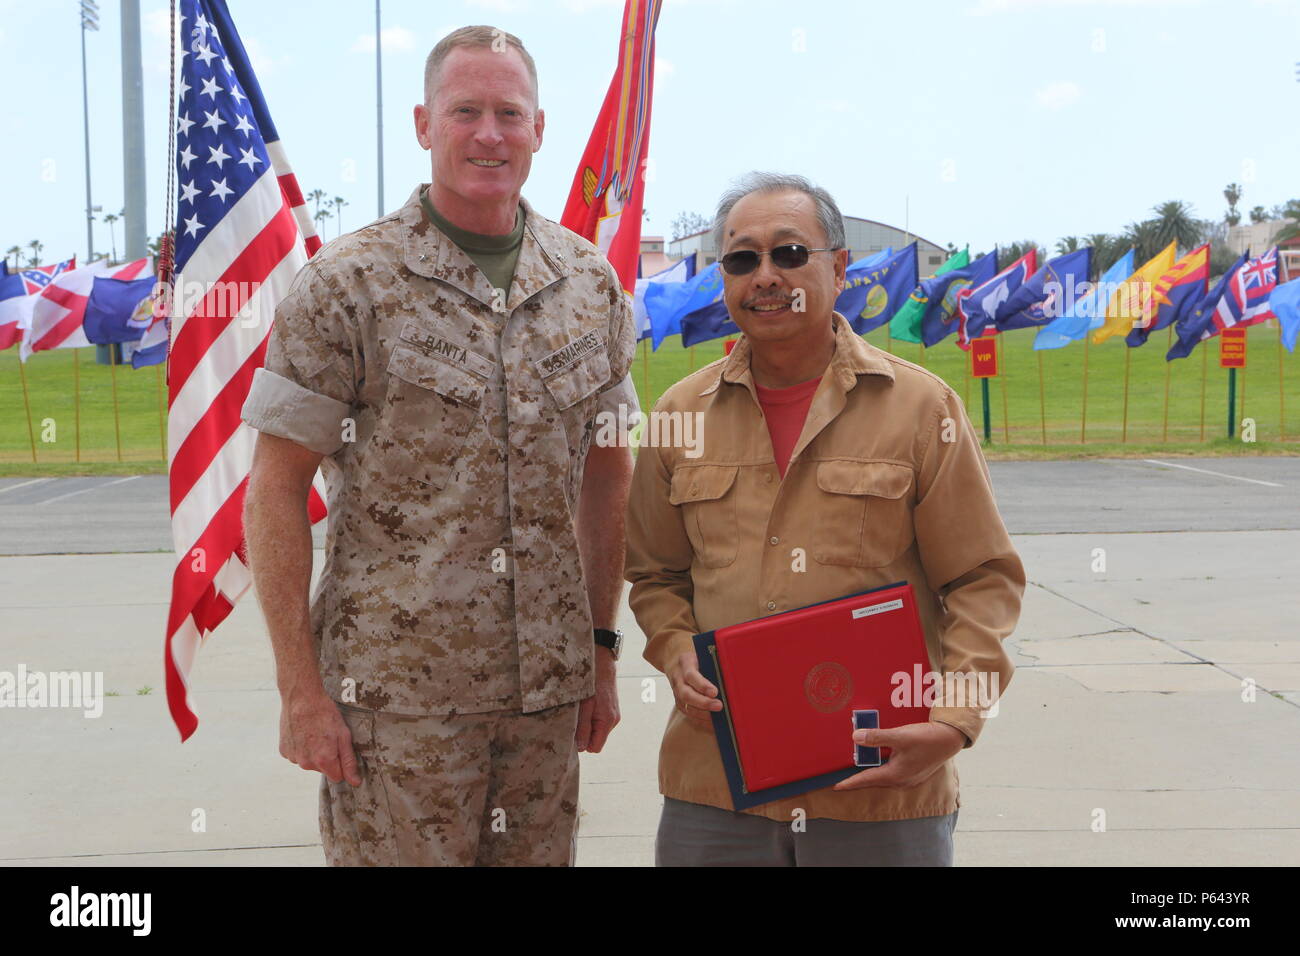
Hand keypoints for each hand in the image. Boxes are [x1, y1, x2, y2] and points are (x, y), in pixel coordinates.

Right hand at [279, 690, 360, 786]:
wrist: (301, 697)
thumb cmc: (325, 714)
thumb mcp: (344, 735)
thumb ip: (349, 761)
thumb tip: (355, 782)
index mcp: (323, 760)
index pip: (337, 777)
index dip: (341, 764)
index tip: (339, 749)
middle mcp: (306, 763)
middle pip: (322, 769)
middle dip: (327, 757)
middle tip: (327, 736)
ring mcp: (293, 757)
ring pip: (309, 762)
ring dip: (313, 752)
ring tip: (314, 732)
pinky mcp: (284, 751)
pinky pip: (297, 755)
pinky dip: (301, 747)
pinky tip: (303, 732)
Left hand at [576, 646, 619, 752]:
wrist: (601, 662)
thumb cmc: (592, 683)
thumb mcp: (584, 706)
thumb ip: (583, 728)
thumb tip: (581, 748)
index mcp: (607, 722)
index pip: (595, 748)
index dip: (583, 744)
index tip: (573, 732)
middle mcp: (613, 721)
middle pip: (595, 739)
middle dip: (584, 733)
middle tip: (575, 718)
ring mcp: (613, 714)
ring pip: (596, 730)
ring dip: (587, 724)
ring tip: (580, 708)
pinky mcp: (610, 708)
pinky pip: (598, 721)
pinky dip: (590, 716)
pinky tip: (586, 704)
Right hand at [667, 650, 721, 728]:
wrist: (677, 664)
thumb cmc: (697, 660)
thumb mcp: (703, 655)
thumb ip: (714, 664)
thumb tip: (732, 677)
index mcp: (685, 664)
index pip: (691, 676)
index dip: (702, 685)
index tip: (715, 692)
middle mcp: (678, 680)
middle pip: (687, 694)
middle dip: (703, 703)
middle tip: (719, 706)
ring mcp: (676, 693)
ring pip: (687, 707)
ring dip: (703, 714)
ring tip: (719, 717)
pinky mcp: (679, 703)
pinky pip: (689, 714)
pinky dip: (701, 720)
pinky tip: (713, 723)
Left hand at [832, 721, 964, 790]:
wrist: (950, 739)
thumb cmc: (926, 738)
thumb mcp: (900, 736)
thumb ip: (877, 737)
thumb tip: (855, 737)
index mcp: (895, 775)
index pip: (866, 780)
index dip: (850, 782)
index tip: (835, 786)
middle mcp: (901, 780)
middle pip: (874, 780)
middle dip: (858, 779)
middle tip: (842, 778)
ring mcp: (909, 778)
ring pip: (884, 777)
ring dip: (871, 773)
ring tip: (858, 770)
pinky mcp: (914, 772)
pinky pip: (892, 773)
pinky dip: (883, 769)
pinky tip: (880, 761)